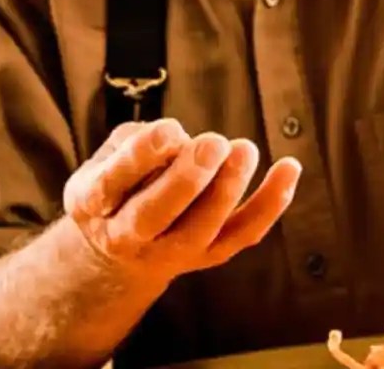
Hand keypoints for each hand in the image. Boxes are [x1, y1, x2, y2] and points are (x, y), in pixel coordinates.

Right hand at [62, 119, 301, 283]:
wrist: (116, 252)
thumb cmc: (117, 186)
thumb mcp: (108, 158)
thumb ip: (136, 145)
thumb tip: (177, 140)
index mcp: (94, 203)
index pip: (115, 181)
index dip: (142, 155)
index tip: (170, 129)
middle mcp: (128, 236)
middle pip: (156, 214)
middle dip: (187, 179)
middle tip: (213, 143)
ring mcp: (170, 252)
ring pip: (201, 230)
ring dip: (227, 190)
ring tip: (244, 150)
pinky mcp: (208, 256)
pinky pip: (243, 234)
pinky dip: (270, 204)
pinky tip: (289, 168)